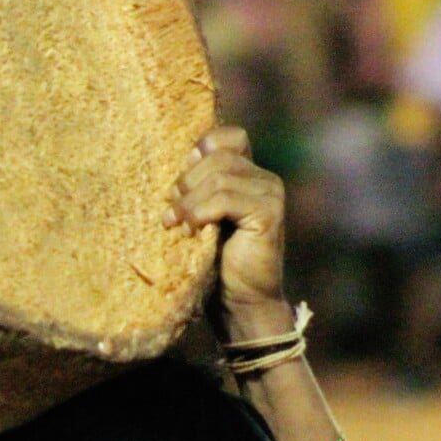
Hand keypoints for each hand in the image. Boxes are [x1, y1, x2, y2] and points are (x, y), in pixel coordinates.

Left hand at [163, 126, 286, 314]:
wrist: (240, 303)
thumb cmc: (213, 263)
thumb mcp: (199, 216)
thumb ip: (195, 189)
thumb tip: (169, 168)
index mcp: (249, 174)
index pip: (228, 137)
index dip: (202, 149)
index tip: (180, 180)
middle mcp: (264, 179)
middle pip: (218, 157)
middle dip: (186, 182)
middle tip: (171, 212)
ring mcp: (270, 194)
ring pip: (219, 176)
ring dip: (189, 201)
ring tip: (174, 224)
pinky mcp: (269, 214)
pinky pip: (225, 198)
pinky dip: (200, 213)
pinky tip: (190, 231)